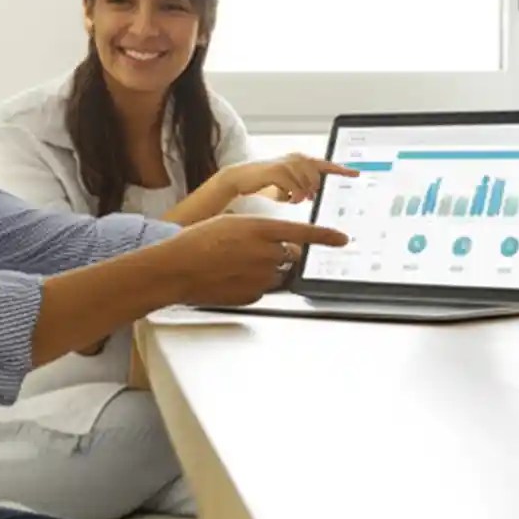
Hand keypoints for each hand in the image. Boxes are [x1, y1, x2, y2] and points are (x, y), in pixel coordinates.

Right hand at [157, 214, 347, 306]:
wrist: (176, 269)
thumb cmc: (196, 242)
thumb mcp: (230, 223)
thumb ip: (258, 231)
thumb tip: (276, 241)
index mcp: (259, 230)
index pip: (303, 234)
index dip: (325, 237)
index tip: (341, 239)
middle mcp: (265, 254)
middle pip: (290, 255)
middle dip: (281, 254)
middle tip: (254, 251)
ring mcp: (260, 277)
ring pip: (276, 273)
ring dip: (266, 269)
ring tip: (236, 264)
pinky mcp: (252, 296)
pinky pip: (263, 289)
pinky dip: (253, 283)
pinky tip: (231, 277)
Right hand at [218, 154, 358, 204]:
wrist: (241, 177)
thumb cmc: (265, 181)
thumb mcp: (287, 183)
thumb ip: (302, 186)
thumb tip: (314, 195)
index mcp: (301, 159)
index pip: (326, 164)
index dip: (341, 169)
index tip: (356, 173)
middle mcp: (296, 158)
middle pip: (317, 177)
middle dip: (313, 189)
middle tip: (304, 198)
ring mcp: (287, 163)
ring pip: (307, 184)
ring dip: (301, 194)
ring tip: (293, 199)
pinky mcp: (277, 170)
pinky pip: (295, 187)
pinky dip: (293, 196)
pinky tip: (288, 199)